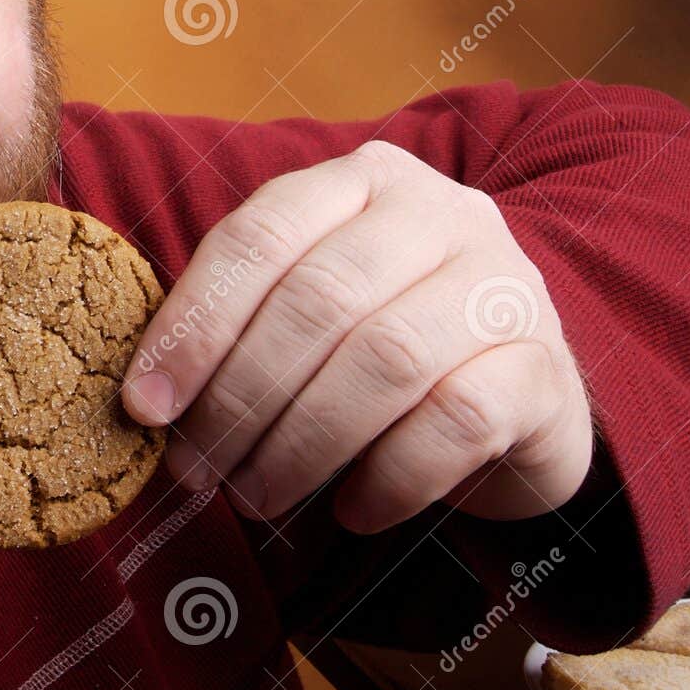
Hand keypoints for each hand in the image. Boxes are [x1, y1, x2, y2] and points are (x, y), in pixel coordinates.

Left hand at [121, 140, 592, 529]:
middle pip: (320, 299)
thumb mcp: (309, 307)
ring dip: (302, 444)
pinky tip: (352, 509)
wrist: (518, 386)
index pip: (262, 235)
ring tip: (258, 495)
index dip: (194, 323)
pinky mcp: (544, 368)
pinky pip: (455, 423)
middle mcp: (441, 214)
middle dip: (242, 396)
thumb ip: (240, 324)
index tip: (145, 405)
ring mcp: (504, 285)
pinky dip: (387, 477)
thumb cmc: (380, 343)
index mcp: (362, 180)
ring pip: (386, 360)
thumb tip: (147, 402)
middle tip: (199, 469)